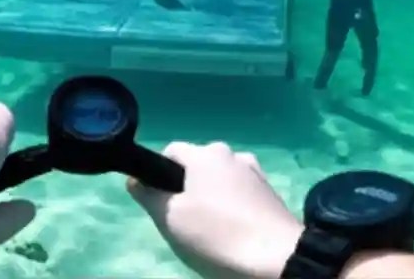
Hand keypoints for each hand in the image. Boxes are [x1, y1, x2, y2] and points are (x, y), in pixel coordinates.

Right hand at [128, 141, 302, 278]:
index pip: (171, 151)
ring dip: (210, 200)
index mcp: (207, 153)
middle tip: (182, 222)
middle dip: (186, 189)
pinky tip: (233, 233)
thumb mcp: (170, 218)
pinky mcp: (272, 194)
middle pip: (197, 167)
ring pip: (220, 182)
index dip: (158, 173)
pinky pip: (240, 195)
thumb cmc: (217, 235)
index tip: (158, 202)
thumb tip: (134, 179)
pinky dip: (232, 209)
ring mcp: (256, 173)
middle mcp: (233, 154)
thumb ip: (148, 194)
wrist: (278, 261)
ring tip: (210, 231)